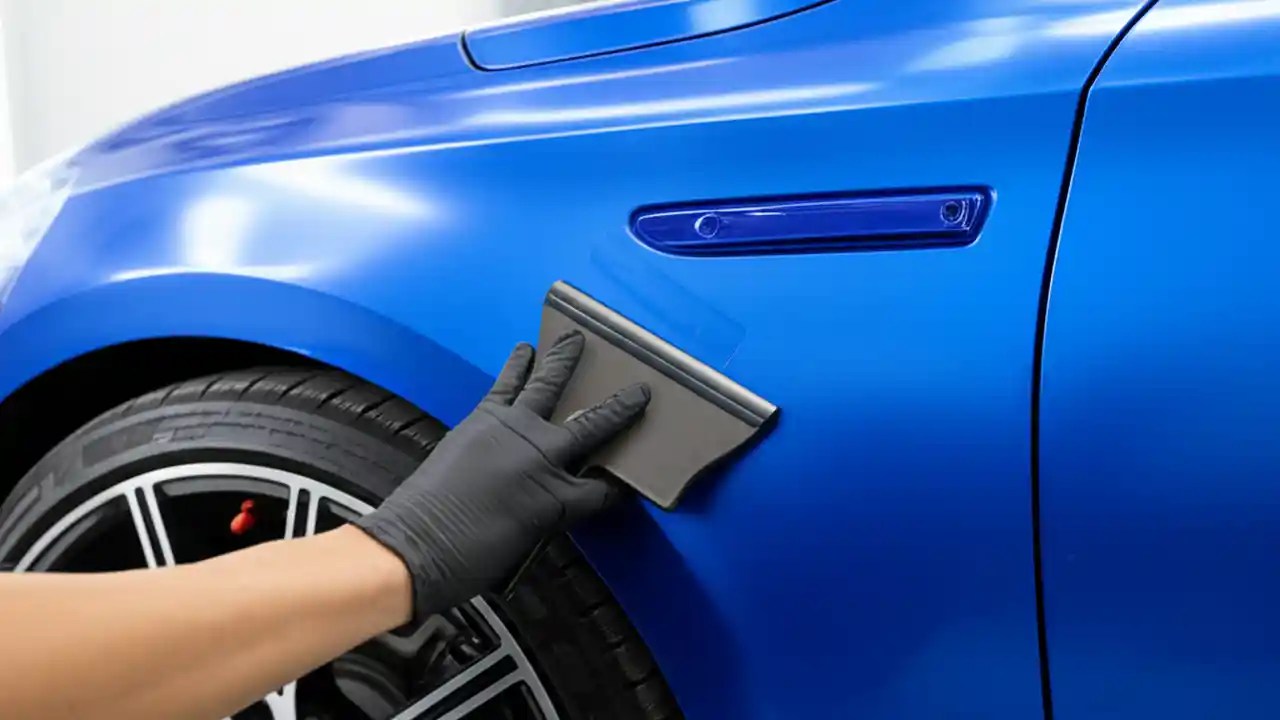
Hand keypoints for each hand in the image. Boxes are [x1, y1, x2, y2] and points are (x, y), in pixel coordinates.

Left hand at [355, 331, 649, 618]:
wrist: (416, 544)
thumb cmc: (471, 557)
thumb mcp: (526, 540)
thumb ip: (553, 511)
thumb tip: (571, 492)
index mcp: (560, 497)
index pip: (604, 489)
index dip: (622, 485)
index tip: (636, 479)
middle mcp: (544, 456)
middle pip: (593, 426)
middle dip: (620, 409)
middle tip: (641, 389)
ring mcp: (513, 430)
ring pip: (549, 387)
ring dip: (564, 361)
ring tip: (577, 338)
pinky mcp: (482, 418)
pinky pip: (507, 384)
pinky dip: (517, 365)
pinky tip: (525, 349)